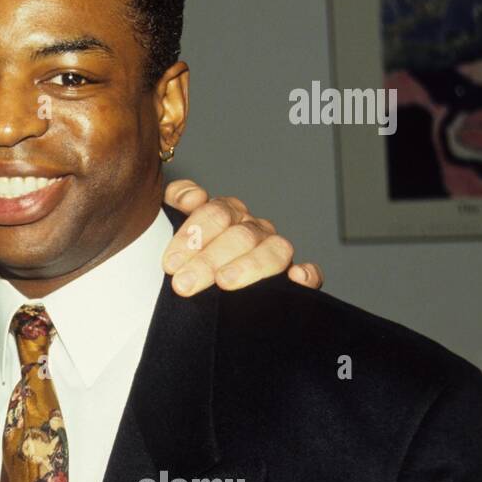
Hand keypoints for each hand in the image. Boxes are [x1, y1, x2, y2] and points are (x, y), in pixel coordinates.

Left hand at [162, 179, 323, 296]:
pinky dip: (307, 274)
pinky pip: (310, 274)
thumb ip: (177, 199)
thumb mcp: (172, 222)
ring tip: (224, 282)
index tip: (171, 263)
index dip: (193, 235)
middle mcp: (254, 229)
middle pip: (240, 235)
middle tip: (184, 283)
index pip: (215, 213)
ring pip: (274, 250)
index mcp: (227, 213)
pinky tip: (296, 277)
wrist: (195, 283)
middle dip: (209, 259)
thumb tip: (194, 197)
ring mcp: (274, 252)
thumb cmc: (185, 255)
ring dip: (249, 265)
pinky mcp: (293, 279)